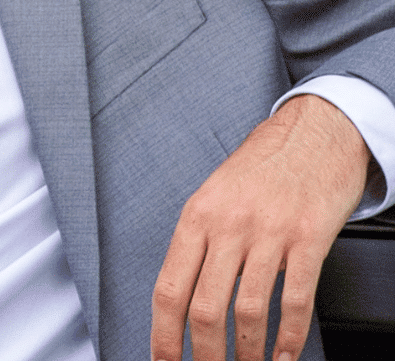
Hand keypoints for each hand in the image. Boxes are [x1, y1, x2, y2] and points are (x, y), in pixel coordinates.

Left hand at [150, 94, 369, 360]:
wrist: (310, 136)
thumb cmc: (260, 168)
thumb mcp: (213, 195)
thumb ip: (199, 241)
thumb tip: (181, 298)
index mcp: (197, 215)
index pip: (169, 287)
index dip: (163, 334)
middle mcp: (228, 224)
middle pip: (204, 307)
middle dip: (203, 355)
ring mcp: (269, 232)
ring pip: (248, 311)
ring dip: (245, 354)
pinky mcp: (308, 239)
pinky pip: (295, 301)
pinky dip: (289, 339)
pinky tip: (283, 356)